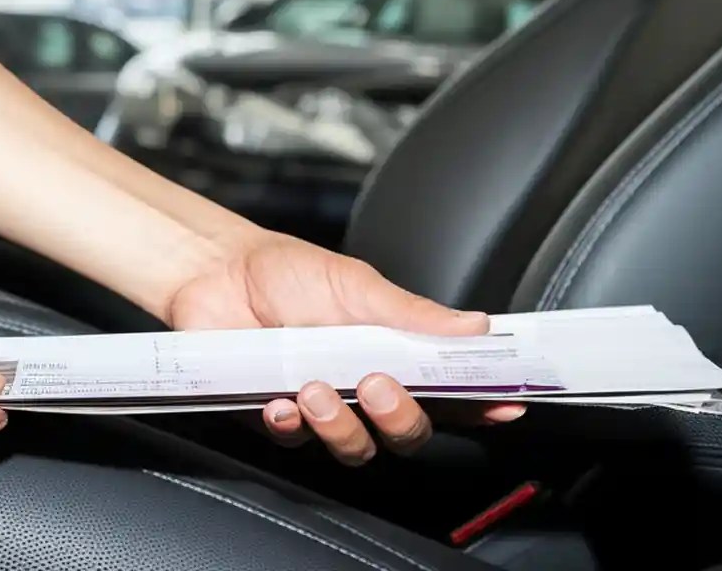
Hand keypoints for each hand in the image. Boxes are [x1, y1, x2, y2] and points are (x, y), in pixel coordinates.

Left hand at [167, 232, 524, 465]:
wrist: (218, 273)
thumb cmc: (288, 274)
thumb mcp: (356, 284)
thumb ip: (412, 314)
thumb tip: (476, 325)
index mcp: (393, 354)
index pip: (448, 390)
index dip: (480, 405)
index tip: (504, 408)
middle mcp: (362, 388)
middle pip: (407, 433)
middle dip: (401, 418)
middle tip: (380, 386)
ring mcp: (322, 407)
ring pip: (355, 447)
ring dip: (342, 425)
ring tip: (317, 387)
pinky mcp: (276, 418)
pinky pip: (295, 441)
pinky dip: (290, 424)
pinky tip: (281, 400)